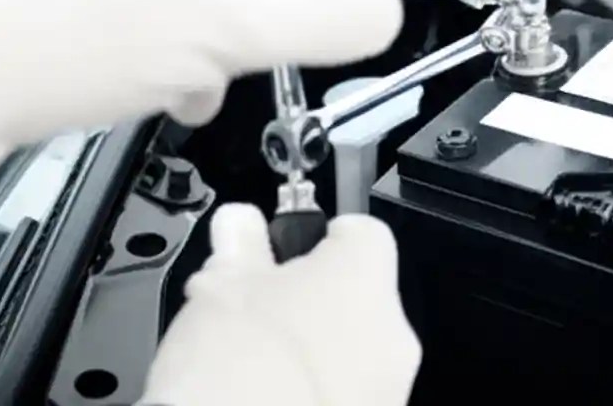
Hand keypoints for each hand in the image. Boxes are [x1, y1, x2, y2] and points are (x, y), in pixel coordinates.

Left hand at [0, 0, 401, 201]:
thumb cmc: (90, 24)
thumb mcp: (242, 21)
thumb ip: (330, 16)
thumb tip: (385, 17)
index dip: (287, 8)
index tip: (256, 44)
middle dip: (233, 35)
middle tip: (203, 70)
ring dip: (192, 49)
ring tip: (164, 82)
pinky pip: (141, 5)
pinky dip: (146, 46)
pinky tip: (128, 74)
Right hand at [142, 205, 421, 405]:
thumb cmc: (238, 369)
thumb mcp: (220, 290)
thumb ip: (240, 249)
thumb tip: (240, 224)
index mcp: (363, 278)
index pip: (362, 234)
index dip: (321, 238)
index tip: (285, 251)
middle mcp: (391, 332)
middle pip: (357, 296)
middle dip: (313, 301)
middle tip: (261, 313)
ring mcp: (390, 387)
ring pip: (356, 349)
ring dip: (318, 350)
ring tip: (259, 365)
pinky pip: (350, 393)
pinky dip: (318, 392)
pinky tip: (273, 396)